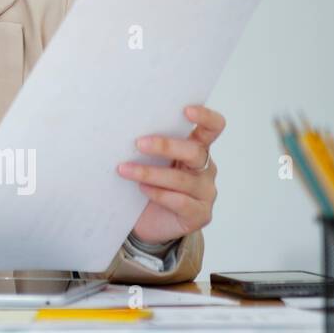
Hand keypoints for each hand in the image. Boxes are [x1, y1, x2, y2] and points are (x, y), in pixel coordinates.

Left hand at [118, 105, 222, 244]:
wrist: (148, 223)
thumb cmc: (148, 184)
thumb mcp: (148, 161)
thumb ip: (147, 146)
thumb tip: (121, 127)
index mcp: (197, 149)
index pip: (212, 128)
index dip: (205, 117)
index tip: (186, 110)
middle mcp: (205, 169)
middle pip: (195, 152)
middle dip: (166, 146)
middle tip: (138, 144)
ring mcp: (205, 193)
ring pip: (182, 179)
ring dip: (150, 173)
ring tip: (125, 169)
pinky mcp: (199, 215)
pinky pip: (181, 202)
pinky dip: (159, 194)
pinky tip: (142, 190)